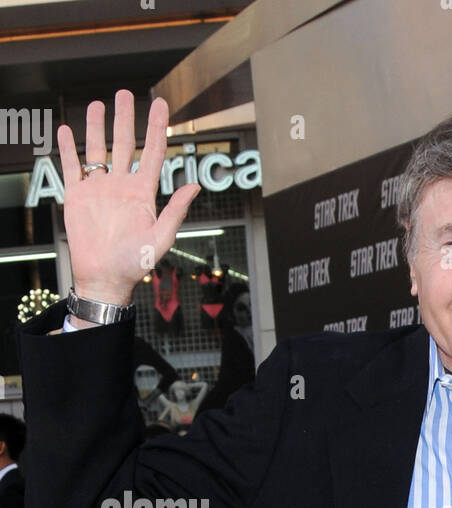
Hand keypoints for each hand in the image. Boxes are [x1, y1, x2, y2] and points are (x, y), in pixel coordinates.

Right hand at [58, 90, 199, 304]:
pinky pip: (72, 166)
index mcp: (143, 194)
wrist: (104, 278)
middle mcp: (122, 186)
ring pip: (98, 149)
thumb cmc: (134, 264)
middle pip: (125, 144)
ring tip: (98, 103)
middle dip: (126, 118)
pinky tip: (67, 129)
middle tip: (126, 94)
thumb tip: (194, 186)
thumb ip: (175, 211)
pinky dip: (68, 148)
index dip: (156, 128)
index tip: (160, 104)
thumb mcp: (160, 238)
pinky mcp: (77, 195)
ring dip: (97, 126)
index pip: (153, 153)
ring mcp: (99, 189)